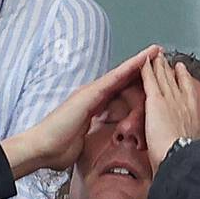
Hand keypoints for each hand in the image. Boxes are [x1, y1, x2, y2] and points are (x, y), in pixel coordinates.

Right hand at [0, 45, 160, 177]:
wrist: (41, 148)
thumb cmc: (58, 148)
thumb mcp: (85, 140)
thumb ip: (95, 134)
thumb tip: (103, 141)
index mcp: (92, 107)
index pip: (118, 91)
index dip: (135, 81)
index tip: (151, 74)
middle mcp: (92, 95)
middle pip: (121, 79)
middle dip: (140, 66)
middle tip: (158, 53)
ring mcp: (89, 93)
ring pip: (119, 74)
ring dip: (138, 62)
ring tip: (155, 50)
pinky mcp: (89, 94)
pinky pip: (113, 79)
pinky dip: (128, 68)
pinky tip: (141, 60)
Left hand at [139, 53, 199, 172]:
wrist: (182, 157)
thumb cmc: (193, 159)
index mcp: (194, 116)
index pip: (189, 93)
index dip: (185, 80)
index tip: (182, 71)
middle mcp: (184, 104)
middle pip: (175, 82)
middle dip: (170, 70)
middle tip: (166, 59)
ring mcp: (170, 100)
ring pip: (163, 78)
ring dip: (158, 66)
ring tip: (155, 56)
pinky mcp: (155, 101)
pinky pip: (150, 81)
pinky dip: (146, 70)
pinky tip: (143, 61)